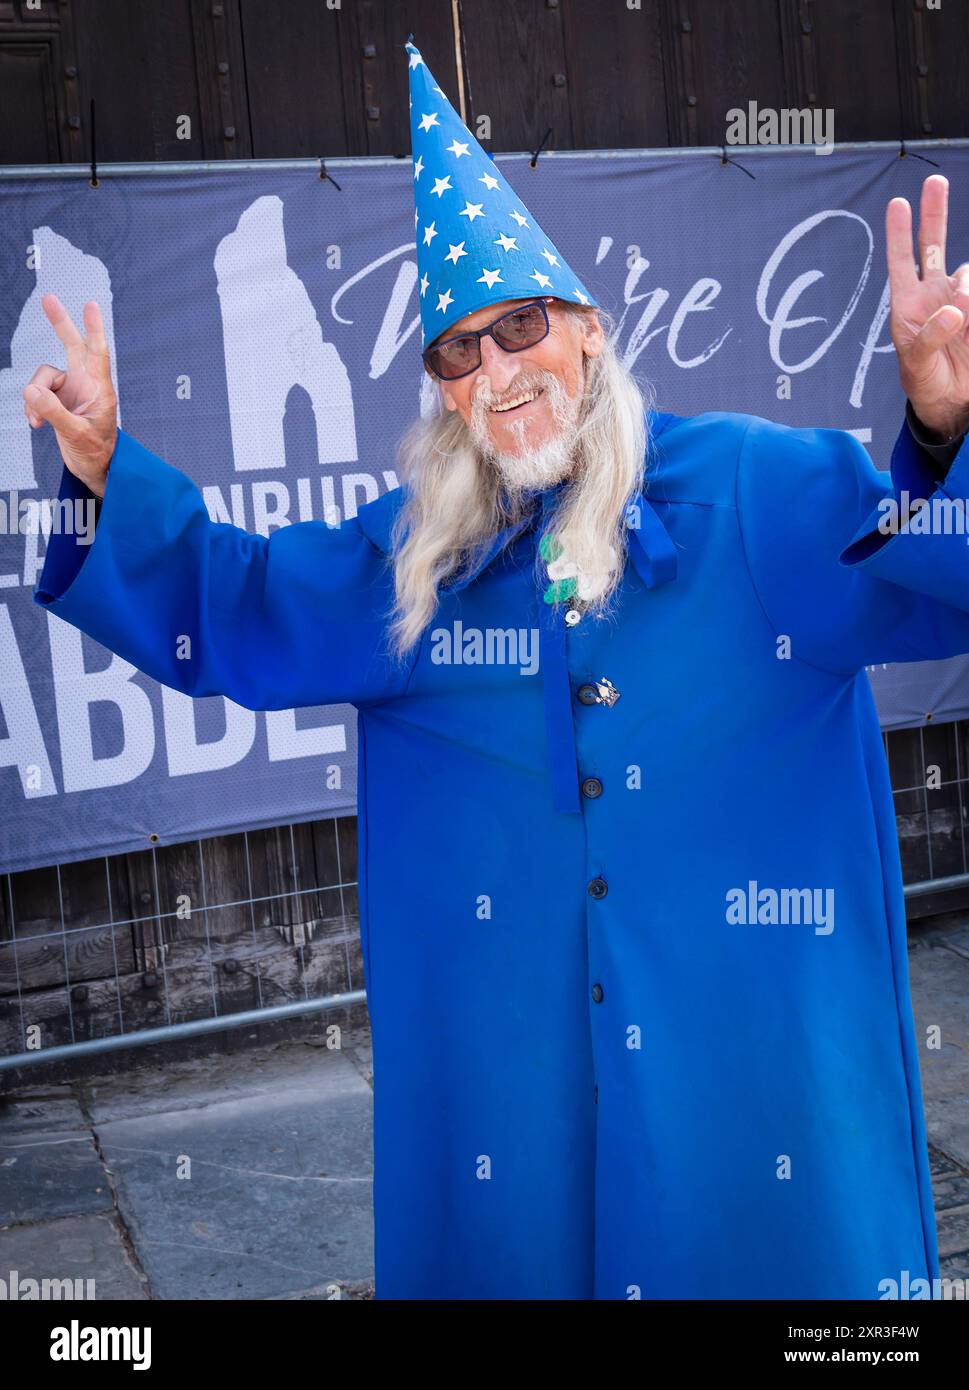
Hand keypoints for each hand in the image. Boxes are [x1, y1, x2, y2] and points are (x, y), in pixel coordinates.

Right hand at [22, 295, 117, 498]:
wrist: (93, 468)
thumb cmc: (96, 452)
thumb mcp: (75, 434)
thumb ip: (53, 412)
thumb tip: (30, 390)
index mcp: (99, 389)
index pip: (98, 353)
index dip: (94, 328)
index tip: (90, 305)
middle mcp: (85, 384)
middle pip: (72, 346)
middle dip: (60, 323)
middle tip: (49, 298)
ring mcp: (70, 391)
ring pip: (43, 377)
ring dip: (34, 397)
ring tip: (37, 420)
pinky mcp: (57, 400)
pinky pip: (36, 393)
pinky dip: (32, 407)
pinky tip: (36, 423)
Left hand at [887, 174, 968, 442]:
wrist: (951, 400)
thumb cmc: (923, 382)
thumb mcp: (917, 365)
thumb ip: (929, 338)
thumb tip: (953, 310)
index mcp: (908, 304)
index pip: (901, 262)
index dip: (899, 234)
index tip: (897, 204)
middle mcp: (934, 293)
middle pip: (934, 244)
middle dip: (934, 213)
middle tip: (935, 182)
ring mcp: (960, 298)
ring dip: (968, 286)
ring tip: (965, 314)